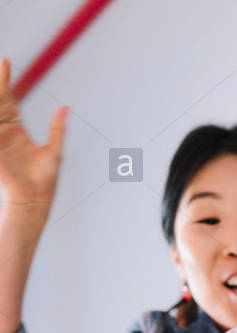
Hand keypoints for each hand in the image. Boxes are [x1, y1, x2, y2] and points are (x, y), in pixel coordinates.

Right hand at [0, 58, 67, 216]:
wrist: (34, 200)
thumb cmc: (44, 180)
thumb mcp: (55, 150)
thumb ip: (57, 128)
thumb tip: (65, 108)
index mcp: (18, 130)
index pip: (9, 99)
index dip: (6, 81)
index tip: (6, 62)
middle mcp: (4, 131)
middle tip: (0, 63)